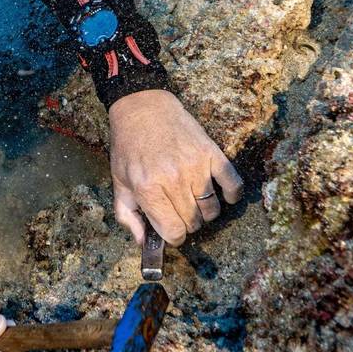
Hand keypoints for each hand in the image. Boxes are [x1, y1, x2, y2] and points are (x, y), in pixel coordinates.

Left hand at [109, 89, 243, 245]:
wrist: (143, 108)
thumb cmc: (129, 146)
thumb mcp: (119, 181)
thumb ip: (128, 215)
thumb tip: (142, 242)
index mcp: (148, 189)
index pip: (173, 232)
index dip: (173, 236)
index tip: (171, 230)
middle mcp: (173, 180)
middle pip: (194, 223)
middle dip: (187, 223)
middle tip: (179, 212)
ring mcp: (195, 166)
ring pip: (212, 210)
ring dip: (206, 212)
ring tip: (195, 201)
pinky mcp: (212, 153)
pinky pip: (233, 184)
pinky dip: (232, 195)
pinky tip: (223, 196)